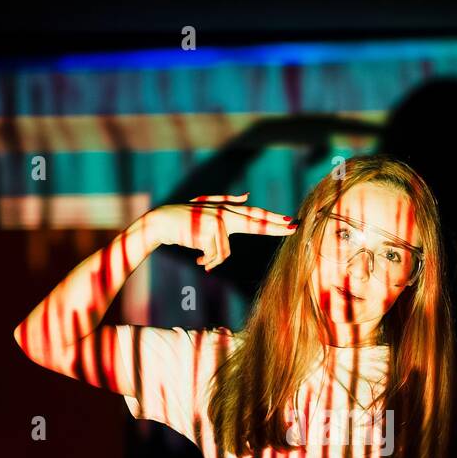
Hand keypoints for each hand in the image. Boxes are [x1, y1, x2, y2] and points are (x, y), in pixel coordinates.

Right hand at [146, 193, 296, 270]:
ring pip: (224, 253)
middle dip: (274, 226)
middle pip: (254, 222)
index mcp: (228, 213)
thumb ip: (228, 204)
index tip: (290, 222)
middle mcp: (225, 214)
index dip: (273, 221)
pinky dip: (206, 261)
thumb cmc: (187, 222)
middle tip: (294, 227)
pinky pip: (214, 256)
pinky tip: (197, 260)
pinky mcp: (209, 229)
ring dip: (211, 260)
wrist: (162, 223)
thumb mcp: (208, 213)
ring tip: (202, 260)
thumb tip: (248, 195)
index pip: (255, 217)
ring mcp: (217, 221)